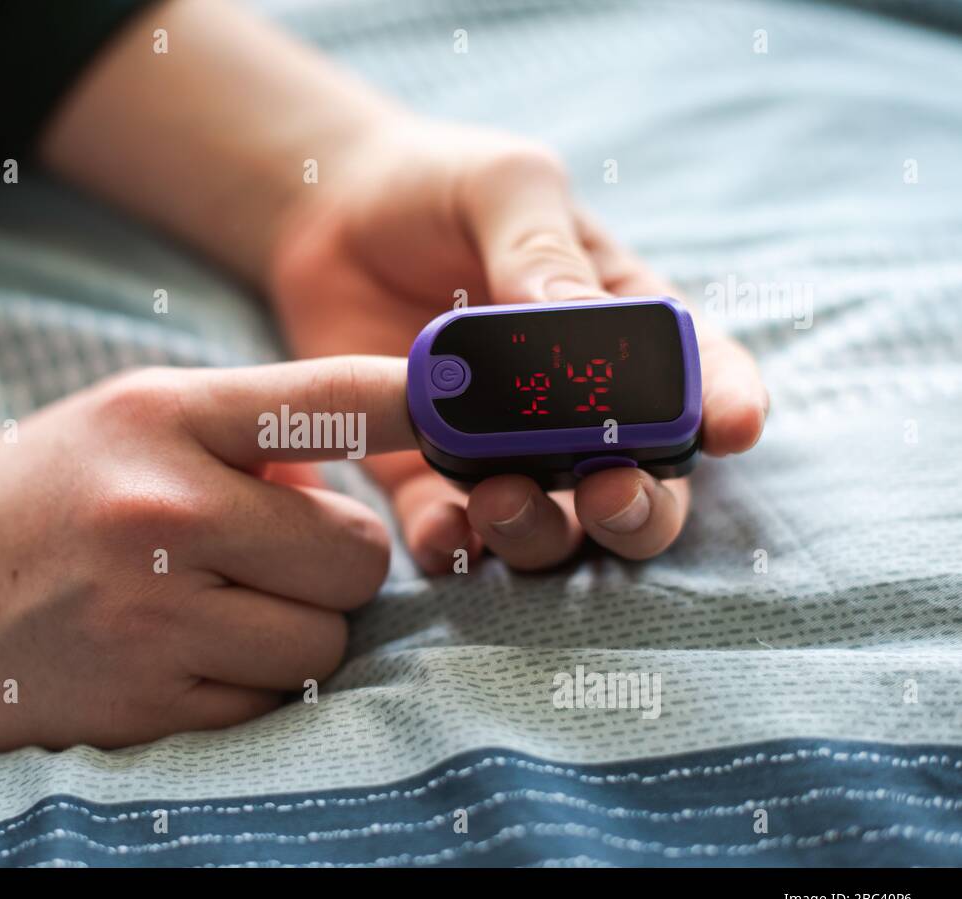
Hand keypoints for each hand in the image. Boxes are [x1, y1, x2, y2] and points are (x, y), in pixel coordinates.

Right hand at [0, 357, 411, 753]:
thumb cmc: (31, 495)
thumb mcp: (128, 420)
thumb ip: (248, 432)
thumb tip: (360, 471)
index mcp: (164, 415)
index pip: (334, 395)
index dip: (428, 398)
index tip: (480, 402)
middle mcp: (164, 510)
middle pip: (359, 552)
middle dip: (334, 560)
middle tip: (271, 553)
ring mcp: (153, 615)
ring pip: (326, 638)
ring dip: (298, 628)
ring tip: (222, 604)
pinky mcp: (144, 703)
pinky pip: (270, 698)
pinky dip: (249, 679)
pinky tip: (182, 650)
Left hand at [269, 120, 767, 573]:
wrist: (329, 215)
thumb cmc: (438, 188)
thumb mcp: (504, 187)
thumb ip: (542, 250)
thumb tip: (578, 319)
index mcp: (622, 328)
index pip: (701, 376)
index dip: (729, 407)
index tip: (734, 428)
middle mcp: (577, 408)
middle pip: (643, 485)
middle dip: (642, 507)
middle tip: (611, 493)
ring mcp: (503, 450)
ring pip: (554, 528)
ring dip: (543, 534)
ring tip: (501, 501)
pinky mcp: (425, 476)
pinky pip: (452, 533)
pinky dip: (453, 545)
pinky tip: (441, 534)